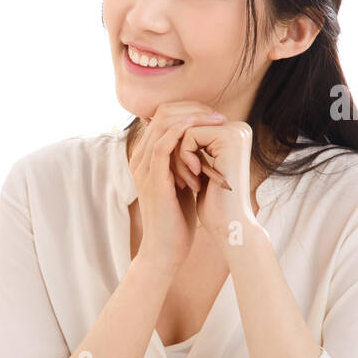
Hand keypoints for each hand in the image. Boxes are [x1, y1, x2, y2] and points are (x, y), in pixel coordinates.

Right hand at [129, 101, 227, 269]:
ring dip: (192, 116)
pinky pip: (162, 145)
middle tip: (218, 115)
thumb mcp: (183, 180)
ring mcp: (143, 168)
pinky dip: (181, 132)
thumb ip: (186, 160)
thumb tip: (207, 142)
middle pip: (161, 114)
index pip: (163, 116)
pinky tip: (199, 128)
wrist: (166, 248)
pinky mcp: (152, 179)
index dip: (189, 110)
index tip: (215, 116)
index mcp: (146, 157)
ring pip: (162, 124)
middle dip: (193, 108)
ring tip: (216, 120)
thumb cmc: (177, 218)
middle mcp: (140, 158)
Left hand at [176, 119, 256, 246]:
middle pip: (184, 124)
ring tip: (186, 183)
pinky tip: (195, 180)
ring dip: (177, 158)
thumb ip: (188, 145)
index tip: (180, 179)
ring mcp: (235, 130)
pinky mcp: (229, 137)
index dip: (175, 151)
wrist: (225, 226)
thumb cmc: (211, 204)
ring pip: (183, 129)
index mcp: (231, 132)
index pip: (187, 125)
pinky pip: (188, 136)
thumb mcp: (197, 168)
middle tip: (180, 182)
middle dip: (174, 154)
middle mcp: (237, 127)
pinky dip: (183, 158)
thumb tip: (158, 123)